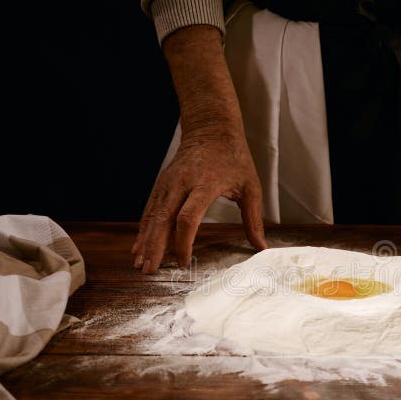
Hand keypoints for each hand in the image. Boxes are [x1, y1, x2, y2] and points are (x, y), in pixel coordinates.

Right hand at [132, 129, 267, 272]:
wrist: (211, 128)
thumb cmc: (234, 158)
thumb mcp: (250, 186)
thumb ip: (254, 219)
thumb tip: (262, 248)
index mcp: (205, 184)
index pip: (188, 218)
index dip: (183, 242)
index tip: (183, 262)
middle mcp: (181, 184)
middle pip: (163, 219)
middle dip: (155, 247)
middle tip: (150, 271)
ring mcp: (168, 183)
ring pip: (153, 215)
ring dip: (145, 241)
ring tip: (139, 264)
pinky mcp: (162, 184)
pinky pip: (150, 209)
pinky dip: (143, 229)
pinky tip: (138, 246)